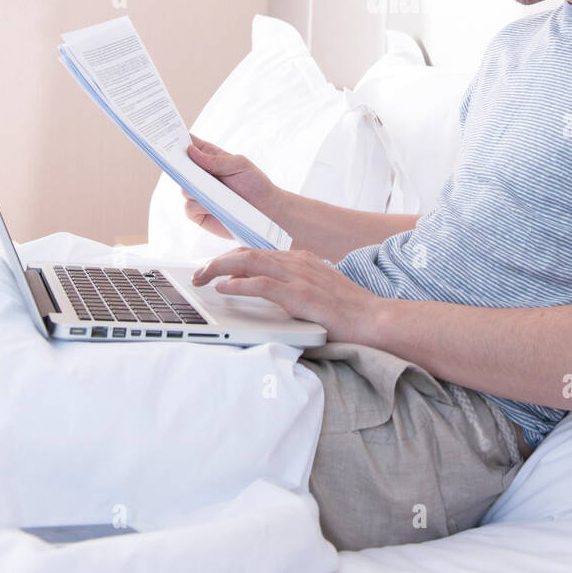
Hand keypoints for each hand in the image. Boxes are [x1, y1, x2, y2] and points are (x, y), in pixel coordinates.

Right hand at [182, 134, 278, 240]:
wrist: (267, 211)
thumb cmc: (255, 184)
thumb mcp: (239, 165)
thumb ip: (215, 160)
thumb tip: (190, 151)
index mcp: (210, 159)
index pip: (190, 146)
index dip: (179, 139)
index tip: (169, 134)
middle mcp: (201, 176)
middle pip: (180, 168)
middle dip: (178, 164)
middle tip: (178, 161)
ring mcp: (198, 195)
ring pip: (183, 189)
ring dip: (194, 188)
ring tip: (211, 189)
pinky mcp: (199, 214)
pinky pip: (188, 208)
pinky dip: (198, 205)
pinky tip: (212, 204)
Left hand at [191, 247, 383, 343]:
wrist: (374, 319)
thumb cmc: (348, 311)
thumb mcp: (315, 292)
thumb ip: (290, 287)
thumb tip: (260, 291)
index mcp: (300, 260)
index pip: (257, 252)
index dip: (230, 259)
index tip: (213, 269)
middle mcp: (297, 262)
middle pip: (248, 252)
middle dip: (217, 261)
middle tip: (197, 274)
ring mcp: (299, 276)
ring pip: (250, 261)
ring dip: (220, 268)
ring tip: (201, 277)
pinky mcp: (300, 294)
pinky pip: (262, 284)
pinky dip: (239, 284)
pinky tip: (224, 288)